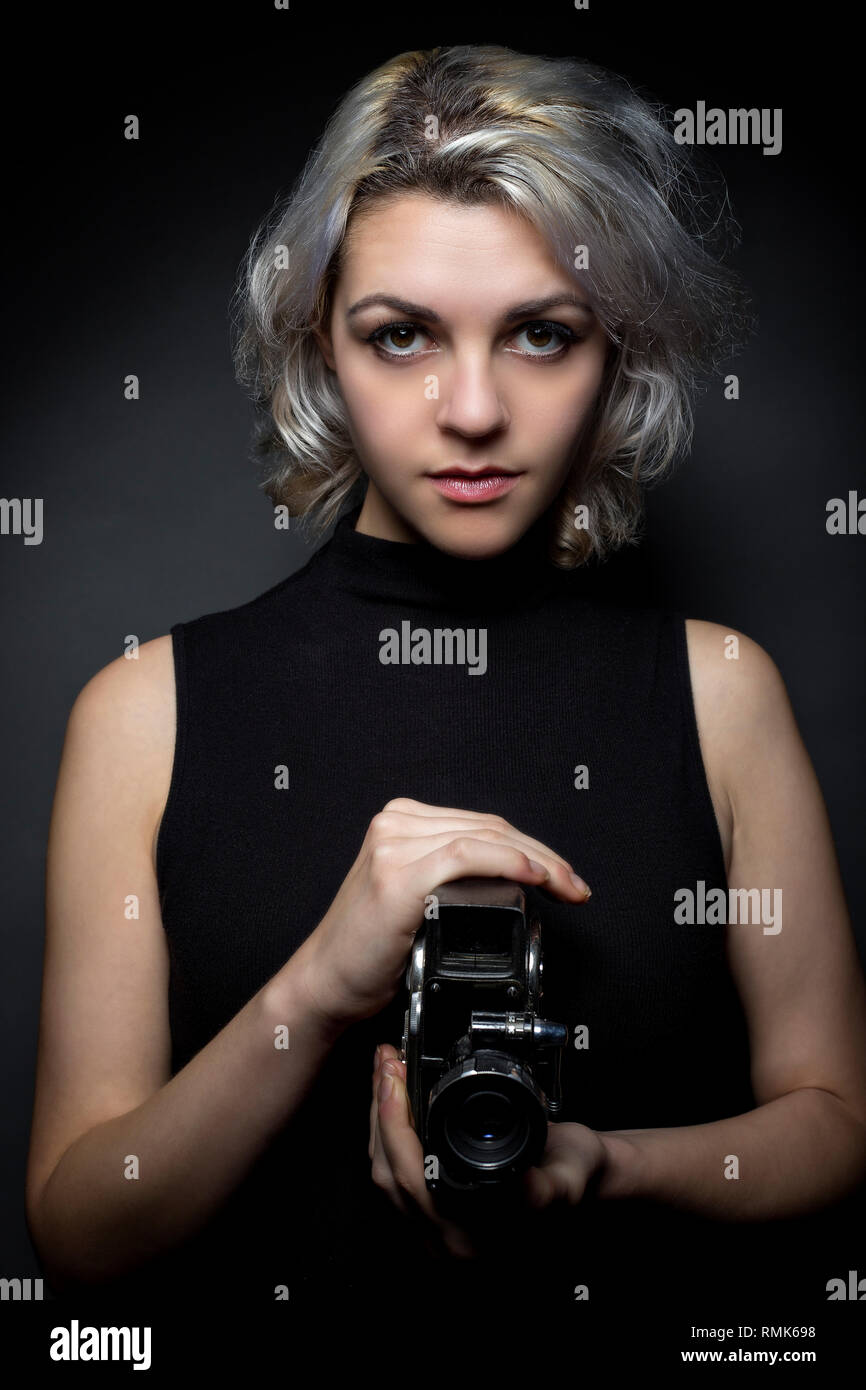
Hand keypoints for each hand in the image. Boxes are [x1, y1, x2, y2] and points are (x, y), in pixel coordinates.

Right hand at [296, 797, 591, 1029]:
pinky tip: (534, 877)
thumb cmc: (368, 951)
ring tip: (566, 888)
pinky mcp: (396, 875)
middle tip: (575, 886)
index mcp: (400, 822)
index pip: (483, 825)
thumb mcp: (413, 898)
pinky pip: (465, 856)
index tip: (563, 877)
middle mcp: (394, 825)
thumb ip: (449, 875)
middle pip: (490, 829)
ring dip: (538, 862)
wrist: (325, 984)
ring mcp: (393, 846)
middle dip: (544, 857)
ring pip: (485, 838)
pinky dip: (507, 863)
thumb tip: (512, 875)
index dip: (533, 848)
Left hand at [369, 1042, 607, 1259]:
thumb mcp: (569, 1179)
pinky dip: (388, 1133)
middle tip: (385, 1063)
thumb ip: (540, 1189)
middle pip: (388, 1176)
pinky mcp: (430, 1212)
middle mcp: (450, 1241)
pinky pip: (395, 1173)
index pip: (414, 1181)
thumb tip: (510, 1184)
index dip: (395, 1127)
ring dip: (379, 1119)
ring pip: (385, 1175)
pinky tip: (393, 1101)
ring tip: (385, 1072)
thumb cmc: (577, 1175)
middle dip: (380, 1112)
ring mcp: (436, 1230)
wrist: (582, 1177)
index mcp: (477, 1237)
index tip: (394, 1079)